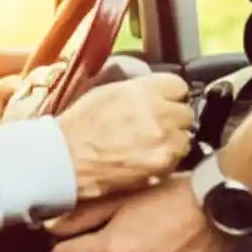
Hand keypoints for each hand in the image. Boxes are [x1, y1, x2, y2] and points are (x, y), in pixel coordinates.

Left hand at [46, 176, 234, 251]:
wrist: (219, 202)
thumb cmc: (174, 193)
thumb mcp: (121, 196)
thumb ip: (83, 215)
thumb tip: (55, 226)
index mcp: (112, 249)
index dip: (60, 248)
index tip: (64, 240)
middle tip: (99, 231)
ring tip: (132, 232)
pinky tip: (156, 242)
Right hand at [55, 73, 192, 199]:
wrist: (67, 158)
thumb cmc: (80, 125)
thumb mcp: (107, 92)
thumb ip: (138, 90)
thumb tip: (155, 92)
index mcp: (143, 90)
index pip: (179, 86)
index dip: (169, 95)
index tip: (164, 101)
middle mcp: (158, 113)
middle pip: (185, 113)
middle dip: (172, 119)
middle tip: (155, 125)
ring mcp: (163, 141)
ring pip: (184, 139)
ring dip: (171, 141)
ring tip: (148, 144)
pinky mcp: (161, 165)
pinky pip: (175, 161)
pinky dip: (164, 160)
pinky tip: (145, 158)